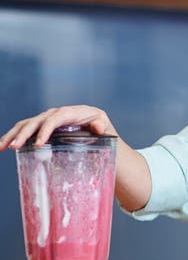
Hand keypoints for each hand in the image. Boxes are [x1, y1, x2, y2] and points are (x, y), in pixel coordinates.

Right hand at [0, 105, 116, 151]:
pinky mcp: (41, 126)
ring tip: (1, 147)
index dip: (45, 130)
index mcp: (71, 113)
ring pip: (26, 124)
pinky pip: (25, 129)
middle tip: (14, 147)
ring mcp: (47, 119)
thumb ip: (101, 126)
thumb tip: (97, 127)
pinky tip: (3, 146)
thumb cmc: (101, 128)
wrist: (98, 129)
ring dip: (12, 135)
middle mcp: (56, 114)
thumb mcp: (105, 126)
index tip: (38, 144)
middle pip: (36, 121)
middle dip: (24, 134)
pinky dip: (13, 136)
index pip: (55, 119)